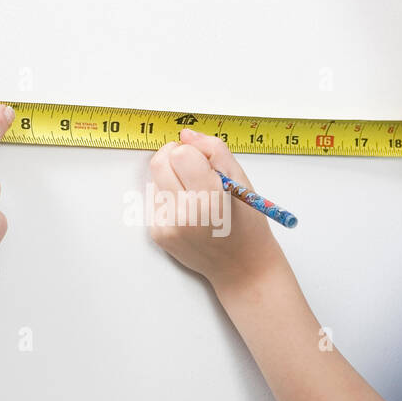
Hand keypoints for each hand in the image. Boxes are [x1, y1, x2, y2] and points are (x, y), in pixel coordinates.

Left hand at [147, 128, 287, 291]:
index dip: (192, 151)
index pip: (180, 154)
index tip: (203, 161)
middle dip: (174, 157)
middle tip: (193, 168)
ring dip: (171, 178)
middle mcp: (184, 214)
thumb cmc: (247, 224)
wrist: (241, 266)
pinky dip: (169, 197)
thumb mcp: (241, 180)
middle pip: (159, 162)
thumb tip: (185, 134)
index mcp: (209, 198)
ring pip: (154, 179)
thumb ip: (214, 150)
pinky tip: (188, 210)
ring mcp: (167, 226)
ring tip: (194, 194)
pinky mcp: (158, 234)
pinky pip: (155, 200)